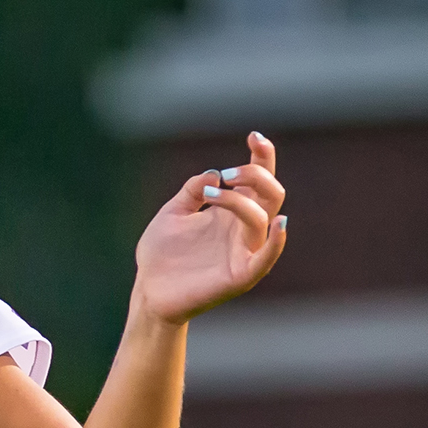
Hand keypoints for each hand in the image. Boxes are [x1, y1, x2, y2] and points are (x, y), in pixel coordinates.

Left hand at [134, 131, 287, 323]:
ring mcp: (244, 251)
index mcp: (229, 211)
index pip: (257, 180)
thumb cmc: (162, 253)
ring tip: (212, 195)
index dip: (263, 156)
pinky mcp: (240, 275)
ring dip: (240, 201)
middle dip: (256, 174)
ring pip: (263, 218)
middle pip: (271, 194)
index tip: (254, 136)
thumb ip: (192, 190)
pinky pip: (266, 258)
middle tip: (227, 173)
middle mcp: (241, 228)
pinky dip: (276, 241)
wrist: (148, 291)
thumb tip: (214, 172)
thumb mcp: (172, 212)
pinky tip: (279, 223)